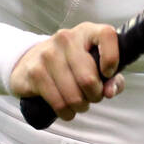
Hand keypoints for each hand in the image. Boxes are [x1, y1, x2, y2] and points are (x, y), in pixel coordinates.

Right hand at [9, 22, 125, 120]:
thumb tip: (109, 92)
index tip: (108, 73)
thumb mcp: (95, 65)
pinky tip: (67, 110)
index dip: (112, 58)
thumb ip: (112, 79)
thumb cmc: (71, 64)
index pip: (106, 35)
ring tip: (79, 104)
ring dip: (80, 106)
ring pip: (73, 94)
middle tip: (92, 97)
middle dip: (95, 95)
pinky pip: (58, 102)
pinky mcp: (35, 72)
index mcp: (86, 32)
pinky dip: (66, 112)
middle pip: (88, 78)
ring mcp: (48, 54)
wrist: (31, 61)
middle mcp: (66, 39)